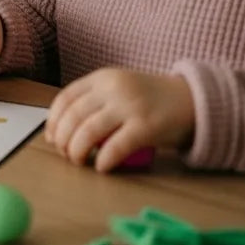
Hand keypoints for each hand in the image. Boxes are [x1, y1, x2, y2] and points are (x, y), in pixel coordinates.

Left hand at [45, 68, 195, 172]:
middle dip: (63, 140)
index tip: (51, 138)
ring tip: (79, 161)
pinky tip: (101, 167)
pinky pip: (115, 147)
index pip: (65, 98)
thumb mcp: (119, 89)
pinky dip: (103, 160)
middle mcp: (113, 89)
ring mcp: (130, 106)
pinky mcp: (146, 126)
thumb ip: (95, 101)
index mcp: (102, 78)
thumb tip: (62, 129)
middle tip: (66, 154)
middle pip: (73, 117)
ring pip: (88, 132)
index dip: (53, 121)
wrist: (193, 100)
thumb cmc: (151, 99)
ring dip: (77, 151)